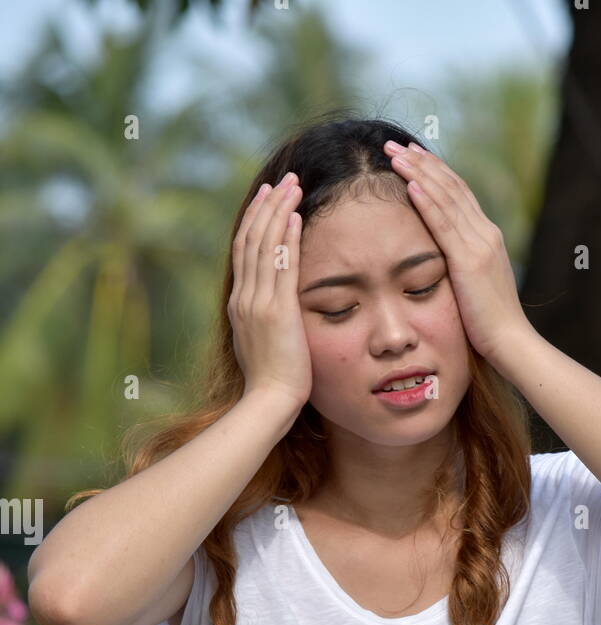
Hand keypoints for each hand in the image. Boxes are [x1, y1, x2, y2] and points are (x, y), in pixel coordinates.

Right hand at [228, 175, 312, 409]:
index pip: (244, 252)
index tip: (267, 199)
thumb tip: (272, 318)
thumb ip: (264, 326)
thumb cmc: (271, 386)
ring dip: (279, 212)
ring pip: (265, 245)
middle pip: (251, 239)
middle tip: (283, 181)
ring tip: (294, 187)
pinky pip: (281, 265)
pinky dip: (288, 238)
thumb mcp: (262, 348)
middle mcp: (244, 298)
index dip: (255, 222)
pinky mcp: (276, 311)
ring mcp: (257, 303)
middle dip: (268, 207)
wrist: (268, 403)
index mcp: (239, 305)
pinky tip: (297, 216)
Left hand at [384, 140, 530, 364]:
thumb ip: (462, 266)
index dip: (435, 172)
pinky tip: (410, 184)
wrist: (511, 342)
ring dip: (418, 174)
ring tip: (395, 155)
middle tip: (395, 144)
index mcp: (487, 237)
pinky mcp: (469, 260)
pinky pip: (443, 225)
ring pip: (445, 198)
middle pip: (451, 187)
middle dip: (422, 163)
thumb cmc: (490, 324)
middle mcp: (486, 233)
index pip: (459, 193)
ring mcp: (479, 244)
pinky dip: (426, 202)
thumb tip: (443, 260)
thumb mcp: (475, 286)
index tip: (413, 155)